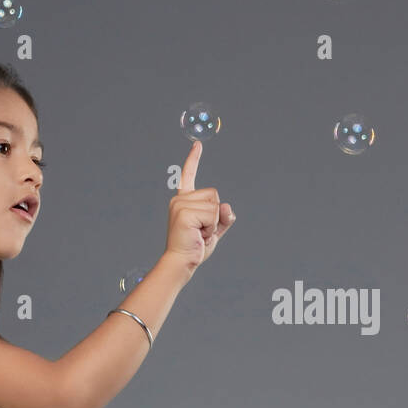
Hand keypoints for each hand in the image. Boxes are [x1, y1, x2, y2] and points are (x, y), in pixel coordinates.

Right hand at [163, 140, 234, 274]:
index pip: (189, 175)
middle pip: (214, 194)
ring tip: (199, 233)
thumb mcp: (215, 230)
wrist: (182, 262)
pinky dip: (211, 228)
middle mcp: (180, 199)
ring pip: (215, 205)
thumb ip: (224, 217)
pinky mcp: (184, 212)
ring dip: (213, 223)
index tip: (198, 145)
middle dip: (215, 215)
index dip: (193, 160)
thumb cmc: (195, 247)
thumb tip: (227, 207)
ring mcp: (180, 204)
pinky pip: (212, 214)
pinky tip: (198, 235)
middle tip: (200, 231)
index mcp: (184, 200)